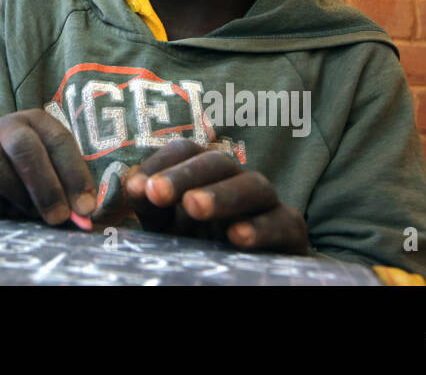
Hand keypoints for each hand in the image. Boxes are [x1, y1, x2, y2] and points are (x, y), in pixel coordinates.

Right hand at [0, 109, 95, 224]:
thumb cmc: (25, 174)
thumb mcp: (51, 174)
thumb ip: (68, 193)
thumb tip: (83, 217)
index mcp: (36, 122)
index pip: (59, 141)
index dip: (75, 175)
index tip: (85, 208)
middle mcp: (6, 126)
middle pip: (23, 147)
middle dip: (45, 186)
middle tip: (58, 217)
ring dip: (18, 197)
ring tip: (30, 213)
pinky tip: (4, 211)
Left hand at [124, 140, 308, 253]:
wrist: (245, 275)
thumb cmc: (200, 246)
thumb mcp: (168, 228)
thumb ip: (151, 207)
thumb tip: (134, 185)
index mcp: (205, 175)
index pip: (186, 151)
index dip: (161, 162)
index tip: (136, 186)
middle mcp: (237, 181)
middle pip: (217, 162)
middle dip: (186, 175)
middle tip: (158, 192)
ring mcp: (268, 204)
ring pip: (253, 185)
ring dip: (222, 194)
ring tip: (193, 208)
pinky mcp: (292, 231)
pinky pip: (283, 222)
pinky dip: (262, 228)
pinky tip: (237, 237)